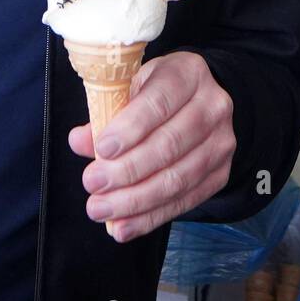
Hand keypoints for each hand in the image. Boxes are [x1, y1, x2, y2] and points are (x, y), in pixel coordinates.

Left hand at [68, 51, 235, 241]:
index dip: (131, 128)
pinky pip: (184, 201)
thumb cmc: (157, 90)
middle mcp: (212, 107)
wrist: (200, 99)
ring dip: (135, 201)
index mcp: (187, 74)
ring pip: (177, 179)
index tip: (102, 149)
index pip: (159, 102)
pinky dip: (150, 217)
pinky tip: (123, 226)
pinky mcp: (220, 174)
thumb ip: (106, 111)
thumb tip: (79, 141)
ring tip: (101, 209)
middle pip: (169, 146)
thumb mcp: (132, 85)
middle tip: (92, 183)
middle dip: (126, 170)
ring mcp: (221, 143)